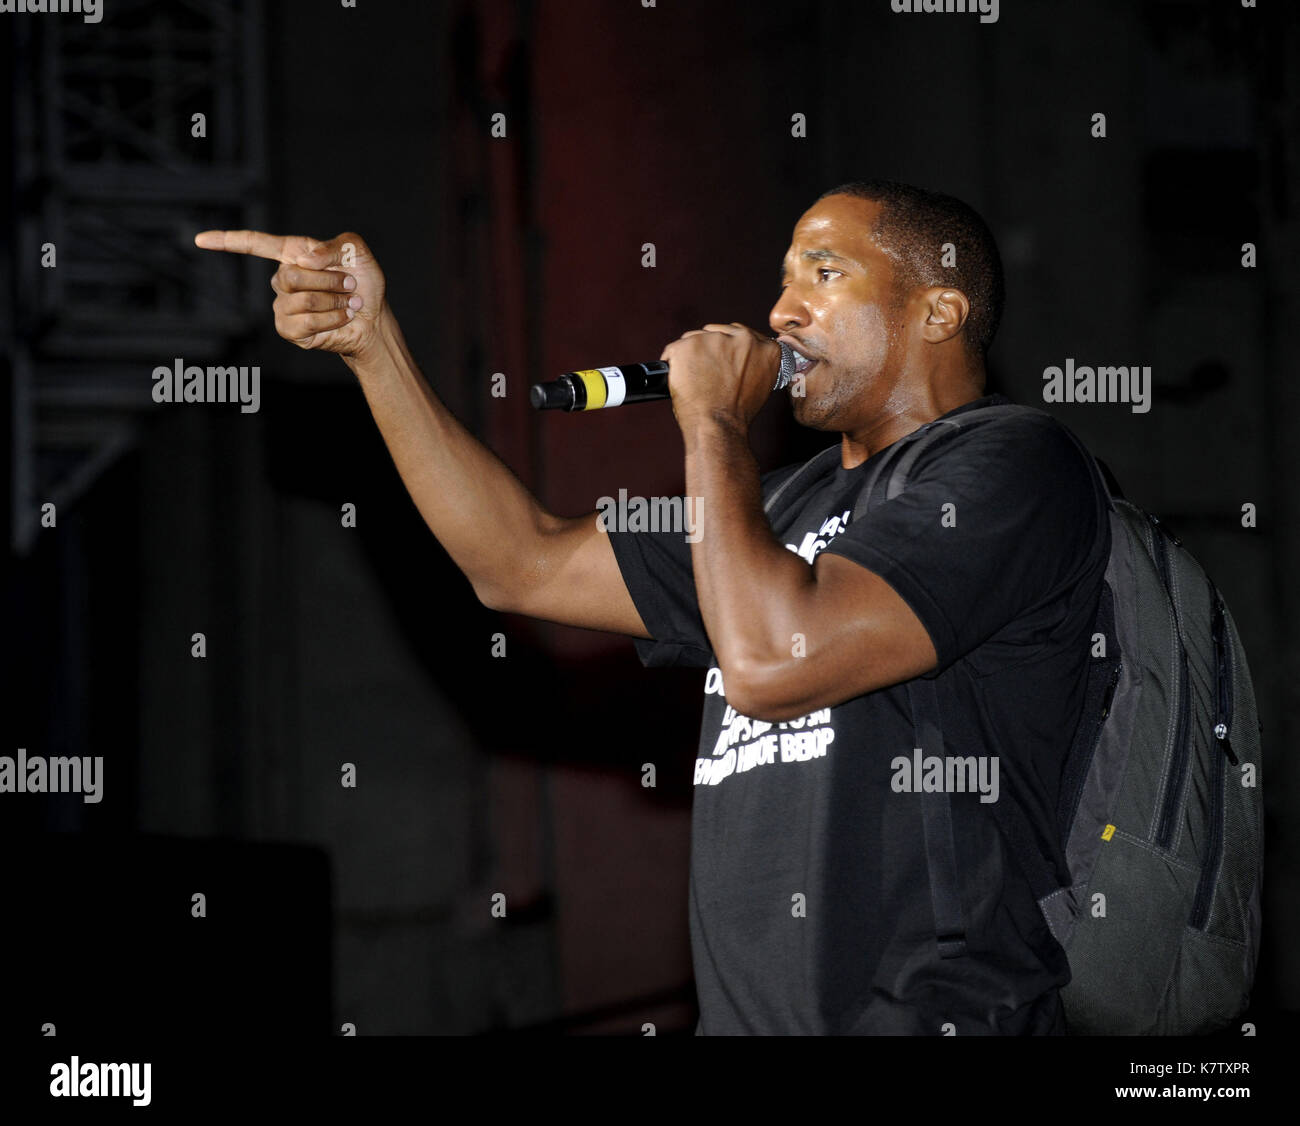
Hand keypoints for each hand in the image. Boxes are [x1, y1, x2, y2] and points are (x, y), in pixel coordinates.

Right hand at [193, 229, 386, 358]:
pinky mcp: (290, 330)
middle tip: (349, 285)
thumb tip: (303, 261)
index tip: (200, 240)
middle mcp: (283, 279)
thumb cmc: (364, 282)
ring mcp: (284, 305)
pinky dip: (331, 319)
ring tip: (348, 302)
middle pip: (290, 275)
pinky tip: (342, 318)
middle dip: (327, 280)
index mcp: (293, 253)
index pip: (255, 244)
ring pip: (300, 299)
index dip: (227, 241)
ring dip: (333, 300)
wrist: (373, 318)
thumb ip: (332, 246)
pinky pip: (305, 322)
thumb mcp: (356, 251)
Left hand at [660, 322, 783, 432]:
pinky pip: (675, 349)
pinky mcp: (691, 344)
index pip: (740, 335)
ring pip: (695, 340)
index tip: (720, 360)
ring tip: (694, 381)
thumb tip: (736, 358)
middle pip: (717, 333)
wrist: (718, 426)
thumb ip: (752, 364)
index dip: (727, 350)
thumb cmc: (735, 414)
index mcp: (766, 348)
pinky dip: (672, 362)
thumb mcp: (759, 384)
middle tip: (705, 375)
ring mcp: (716, 339)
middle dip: (709, 351)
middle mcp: (744, 338)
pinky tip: (679, 378)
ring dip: (691, 357)